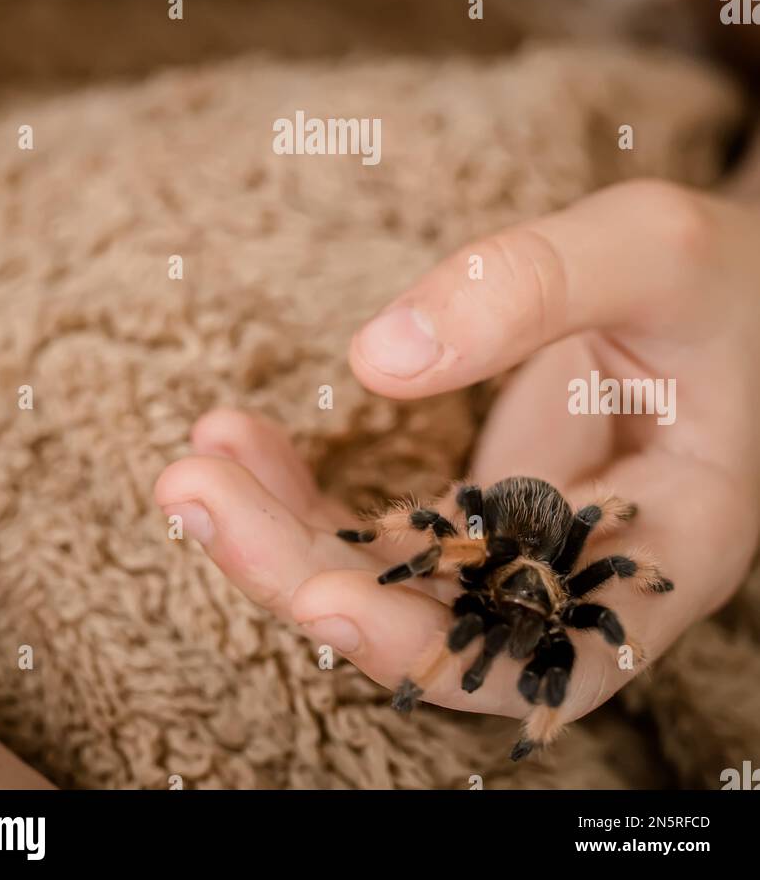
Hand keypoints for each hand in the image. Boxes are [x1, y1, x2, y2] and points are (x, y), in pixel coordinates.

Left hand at [154, 180, 759, 725]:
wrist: (724, 283)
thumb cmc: (709, 269)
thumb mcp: (645, 249)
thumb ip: (530, 286)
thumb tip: (378, 354)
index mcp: (676, 537)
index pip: (555, 646)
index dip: (437, 648)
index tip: (318, 597)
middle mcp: (594, 569)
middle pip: (442, 628)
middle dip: (307, 574)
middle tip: (193, 492)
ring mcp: (530, 548)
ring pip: (395, 586)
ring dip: (283, 536)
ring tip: (192, 465)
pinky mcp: (484, 514)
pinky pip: (381, 532)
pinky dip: (304, 496)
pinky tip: (236, 440)